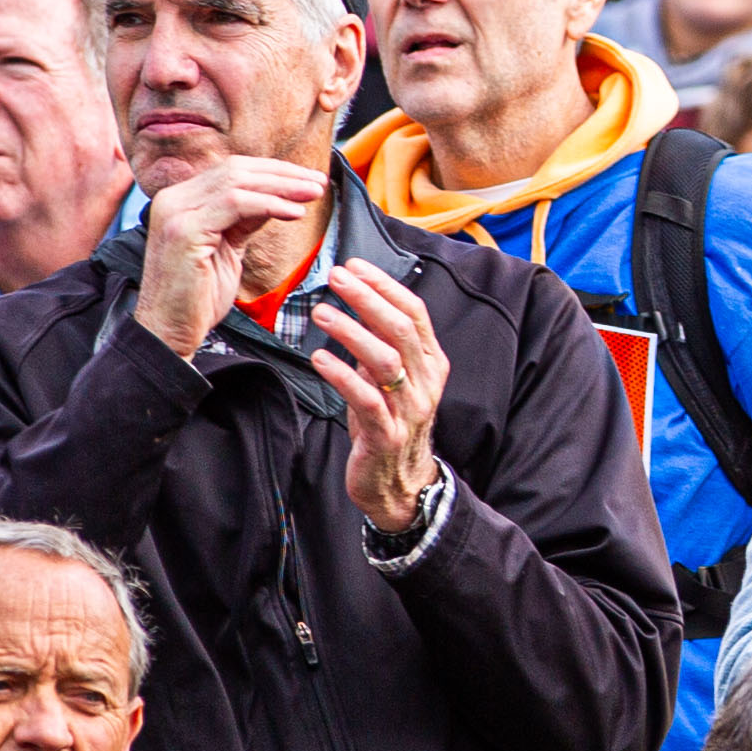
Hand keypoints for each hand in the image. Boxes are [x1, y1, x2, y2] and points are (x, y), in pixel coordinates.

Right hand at [133, 156, 330, 357]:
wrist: (169, 330)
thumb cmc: (198, 296)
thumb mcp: (228, 248)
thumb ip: (244, 220)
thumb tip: (276, 197)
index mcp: (181, 199)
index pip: (232, 170)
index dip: (273, 170)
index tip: (308, 178)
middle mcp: (173, 199)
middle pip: (236, 169)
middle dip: (283, 173)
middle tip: (319, 182)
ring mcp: (175, 212)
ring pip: (237, 182)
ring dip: (282, 186)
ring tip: (313, 194)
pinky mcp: (184, 230)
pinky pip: (235, 204)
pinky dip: (270, 204)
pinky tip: (295, 213)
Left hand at [309, 261, 448, 532]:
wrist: (399, 484)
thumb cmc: (390, 424)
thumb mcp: (391, 381)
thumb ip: (380, 346)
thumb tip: (356, 305)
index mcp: (431, 363)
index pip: (415, 312)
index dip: (384, 285)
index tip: (354, 266)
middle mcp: (426, 382)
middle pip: (401, 329)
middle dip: (368, 298)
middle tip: (335, 277)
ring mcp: (409, 409)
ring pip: (386, 360)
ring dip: (351, 331)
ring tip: (321, 312)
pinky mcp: (386, 434)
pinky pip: (365, 398)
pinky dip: (341, 374)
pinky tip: (319, 358)